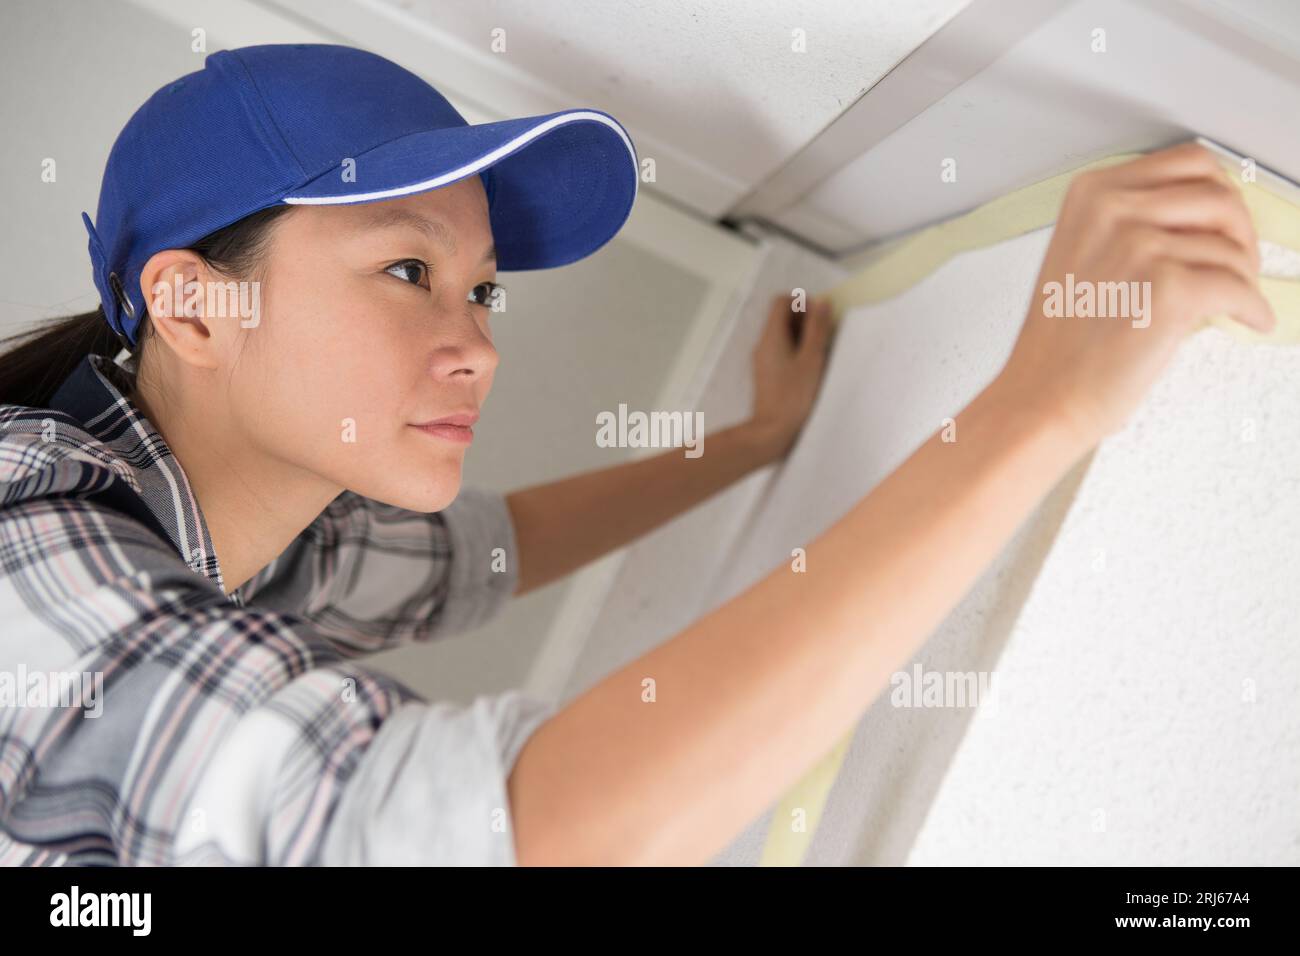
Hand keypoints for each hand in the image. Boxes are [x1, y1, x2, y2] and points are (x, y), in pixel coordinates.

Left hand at [746, 292, 833, 459]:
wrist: (772, 430)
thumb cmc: (794, 396)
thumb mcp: (811, 359)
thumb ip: (817, 329)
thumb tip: (822, 303)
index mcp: (771, 336)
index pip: (782, 302)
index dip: (803, 303)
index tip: (820, 318)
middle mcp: (763, 344)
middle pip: (781, 316)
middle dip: (804, 318)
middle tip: (823, 335)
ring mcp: (763, 358)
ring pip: (781, 333)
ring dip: (801, 335)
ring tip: (819, 352)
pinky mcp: (766, 372)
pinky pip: (780, 350)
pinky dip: (795, 349)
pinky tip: (809, 366)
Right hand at [997, 142, 1274, 447]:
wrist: (1044, 395)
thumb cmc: (1063, 341)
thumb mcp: (1083, 252)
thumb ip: (1133, 221)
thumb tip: (1207, 219)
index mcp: (1092, 193)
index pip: (1189, 162)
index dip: (1218, 195)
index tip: (1222, 225)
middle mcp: (1115, 209)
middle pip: (1220, 197)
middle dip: (1240, 234)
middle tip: (1238, 265)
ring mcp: (1141, 245)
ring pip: (1232, 248)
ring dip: (1243, 280)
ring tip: (1229, 304)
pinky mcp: (1170, 287)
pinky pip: (1241, 289)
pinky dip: (1252, 309)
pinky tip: (1247, 319)